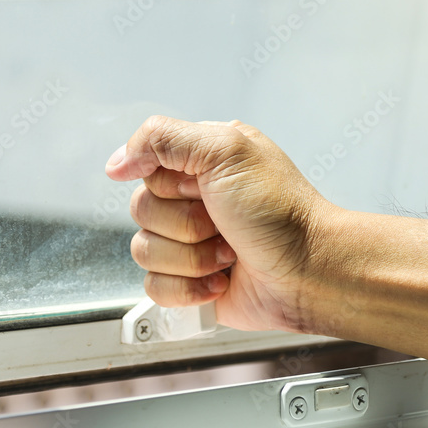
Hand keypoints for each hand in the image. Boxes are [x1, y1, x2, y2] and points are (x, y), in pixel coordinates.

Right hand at [104, 116, 332, 332]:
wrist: (310, 273)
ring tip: (227, 254)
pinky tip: (221, 280)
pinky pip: (154, 288)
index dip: (171, 185)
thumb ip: (162, 138)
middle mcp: (194, 198)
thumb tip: (116, 161)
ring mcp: (191, 242)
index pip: (146, 167)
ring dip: (190, 258)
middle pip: (141, 210)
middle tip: (223, 224)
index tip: (204, 188)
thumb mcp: (225, 150)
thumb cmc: (281, 212)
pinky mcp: (190, 282)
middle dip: (185, 225)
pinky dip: (188, 289)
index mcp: (202, 160)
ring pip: (144, 252)